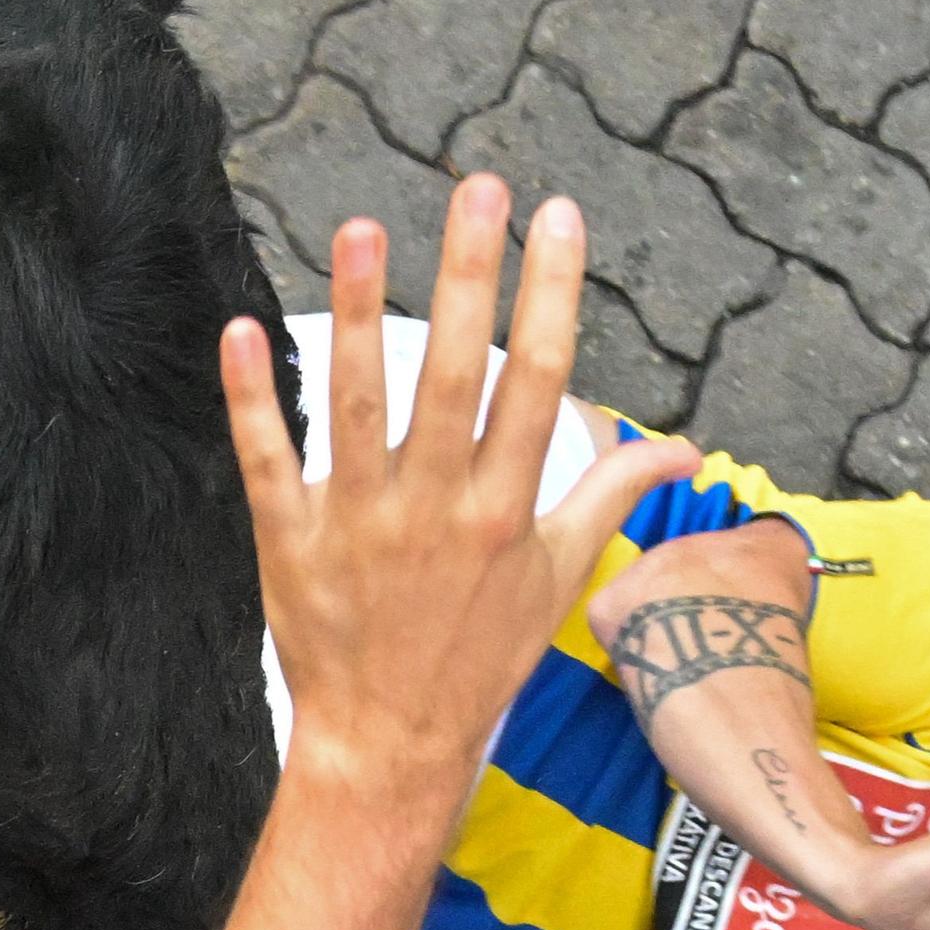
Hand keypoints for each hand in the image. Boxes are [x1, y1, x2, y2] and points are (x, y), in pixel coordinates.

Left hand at [218, 177, 695, 798]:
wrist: (391, 743)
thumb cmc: (481, 656)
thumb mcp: (560, 580)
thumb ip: (613, 497)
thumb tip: (685, 451)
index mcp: (506, 509)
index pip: (540, 382)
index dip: (551, 295)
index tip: (558, 218)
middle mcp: (438, 508)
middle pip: (454, 372)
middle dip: (468, 275)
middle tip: (477, 186)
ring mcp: (361, 524)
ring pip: (357, 401)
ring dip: (356, 311)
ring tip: (361, 228)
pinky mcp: (291, 543)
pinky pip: (269, 460)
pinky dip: (254, 398)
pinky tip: (244, 329)